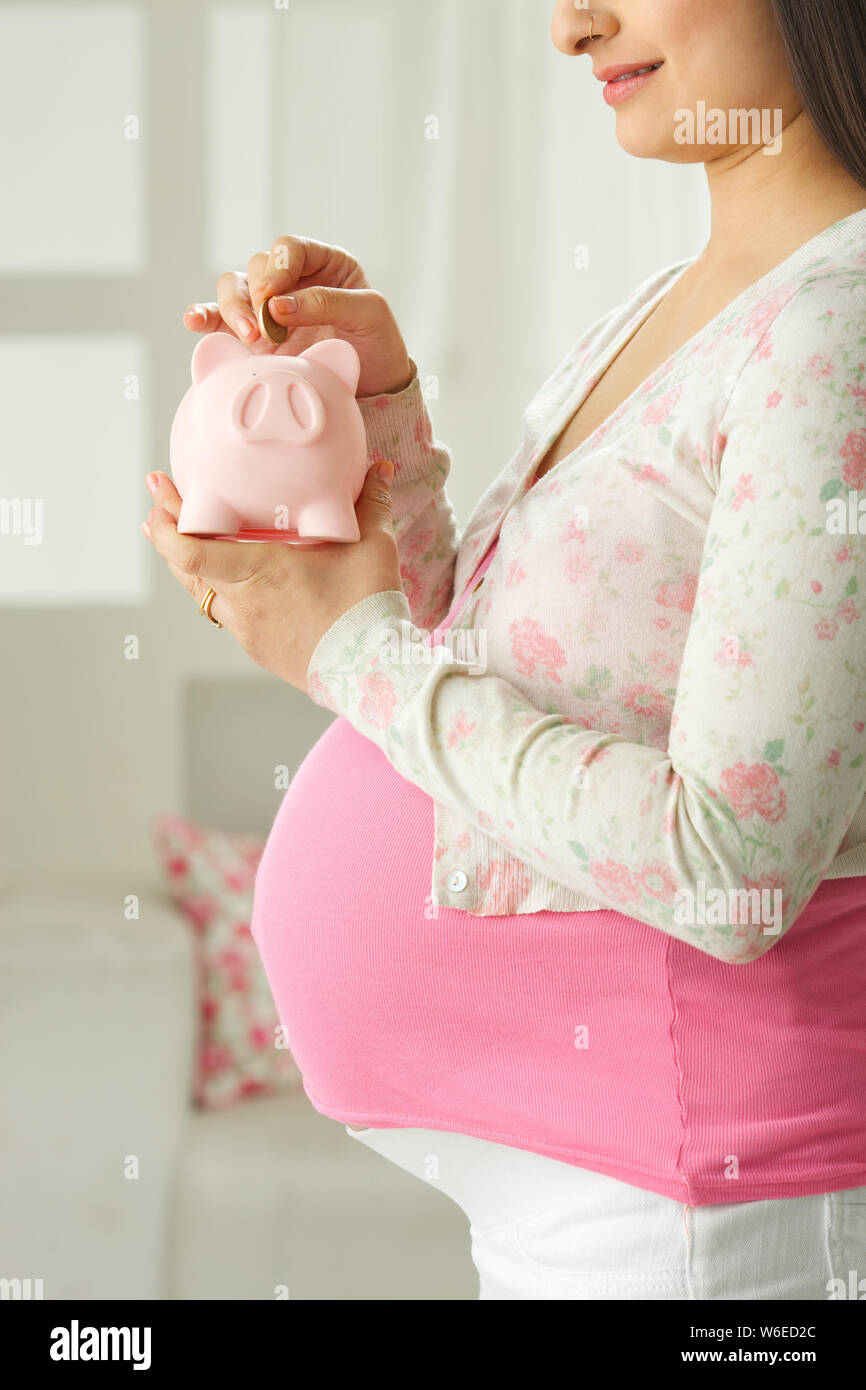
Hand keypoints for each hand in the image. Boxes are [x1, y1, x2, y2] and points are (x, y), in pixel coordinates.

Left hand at [142, 463, 402, 691]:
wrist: (373, 675)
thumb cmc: (367, 611)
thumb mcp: (373, 548)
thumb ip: (371, 503)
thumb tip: (380, 467)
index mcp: (259, 573)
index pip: (190, 551)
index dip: (166, 523)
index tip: (158, 493)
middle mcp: (243, 604)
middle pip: (185, 568)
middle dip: (167, 529)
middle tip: (160, 496)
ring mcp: (247, 630)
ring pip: (204, 592)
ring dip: (191, 562)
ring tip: (180, 533)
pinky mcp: (259, 649)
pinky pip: (229, 613)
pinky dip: (219, 588)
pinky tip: (230, 577)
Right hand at [182, 235, 414, 397]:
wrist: (376, 390)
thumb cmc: (378, 345)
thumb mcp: (368, 315)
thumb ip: (326, 302)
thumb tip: (275, 306)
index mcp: (323, 263)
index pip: (289, 248)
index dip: (278, 269)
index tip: (275, 300)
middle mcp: (291, 281)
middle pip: (257, 267)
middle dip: (256, 295)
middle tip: (266, 328)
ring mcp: (268, 309)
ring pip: (234, 289)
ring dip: (233, 309)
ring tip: (249, 337)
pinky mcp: (253, 338)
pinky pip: (221, 321)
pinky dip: (206, 318)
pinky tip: (194, 321)